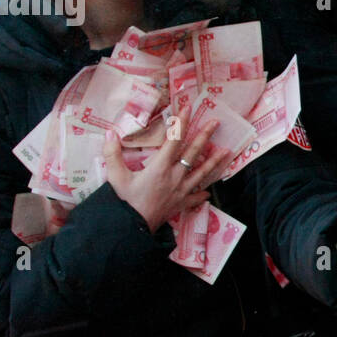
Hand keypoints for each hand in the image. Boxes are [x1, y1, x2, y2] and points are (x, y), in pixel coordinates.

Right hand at [103, 120, 229, 231]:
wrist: (133, 227)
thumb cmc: (125, 202)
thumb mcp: (115, 177)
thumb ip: (112, 154)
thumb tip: (109, 133)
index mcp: (160, 167)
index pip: (173, 140)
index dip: (181, 123)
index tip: (187, 108)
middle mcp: (175, 176)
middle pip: (193, 152)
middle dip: (205, 136)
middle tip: (216, 122)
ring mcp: (181, 190)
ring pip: (202, 173)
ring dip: (214, 161)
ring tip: (227, 151)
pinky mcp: (181, 204)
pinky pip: (196, 197)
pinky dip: (203, 193)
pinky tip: (209, 191)